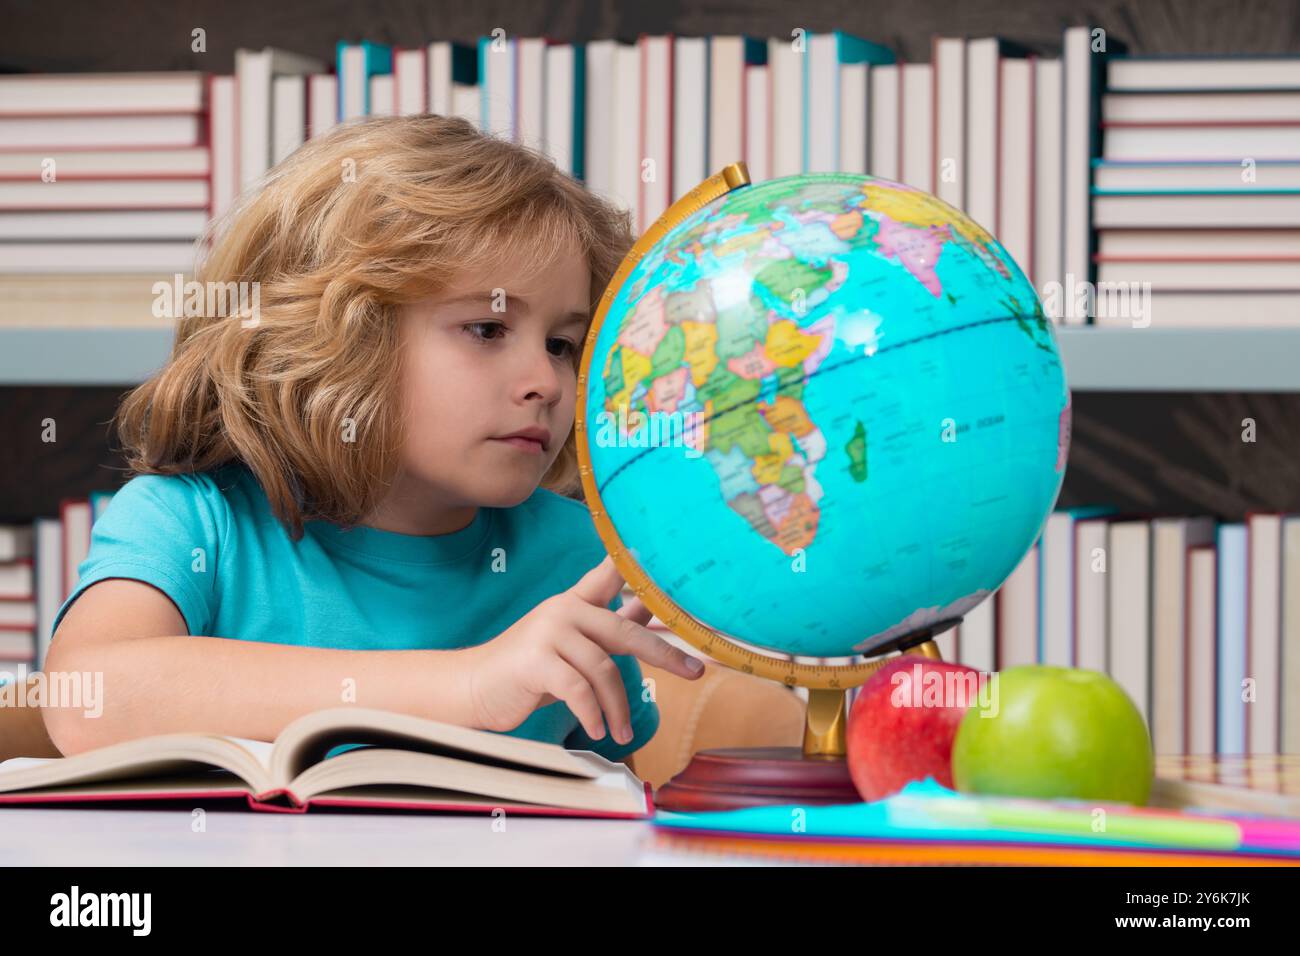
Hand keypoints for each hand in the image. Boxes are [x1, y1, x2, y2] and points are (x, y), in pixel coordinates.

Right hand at [460, 555, 704, 742]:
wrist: (474, 687)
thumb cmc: (529, 668)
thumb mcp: (573, 644)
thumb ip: (608, 628)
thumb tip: (650, 609)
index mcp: (575, 601)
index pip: (610, 573)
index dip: (638, 563)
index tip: (666, 555)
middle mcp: (564, 609)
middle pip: (624, 630)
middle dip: (664, 653)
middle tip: (694, 672)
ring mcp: (548, 632)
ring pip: (603, 669)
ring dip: (618, 706)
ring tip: (620, 731)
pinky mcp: (536, 661)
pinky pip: (579, 690)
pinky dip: (593, 713)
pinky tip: (597, 729)